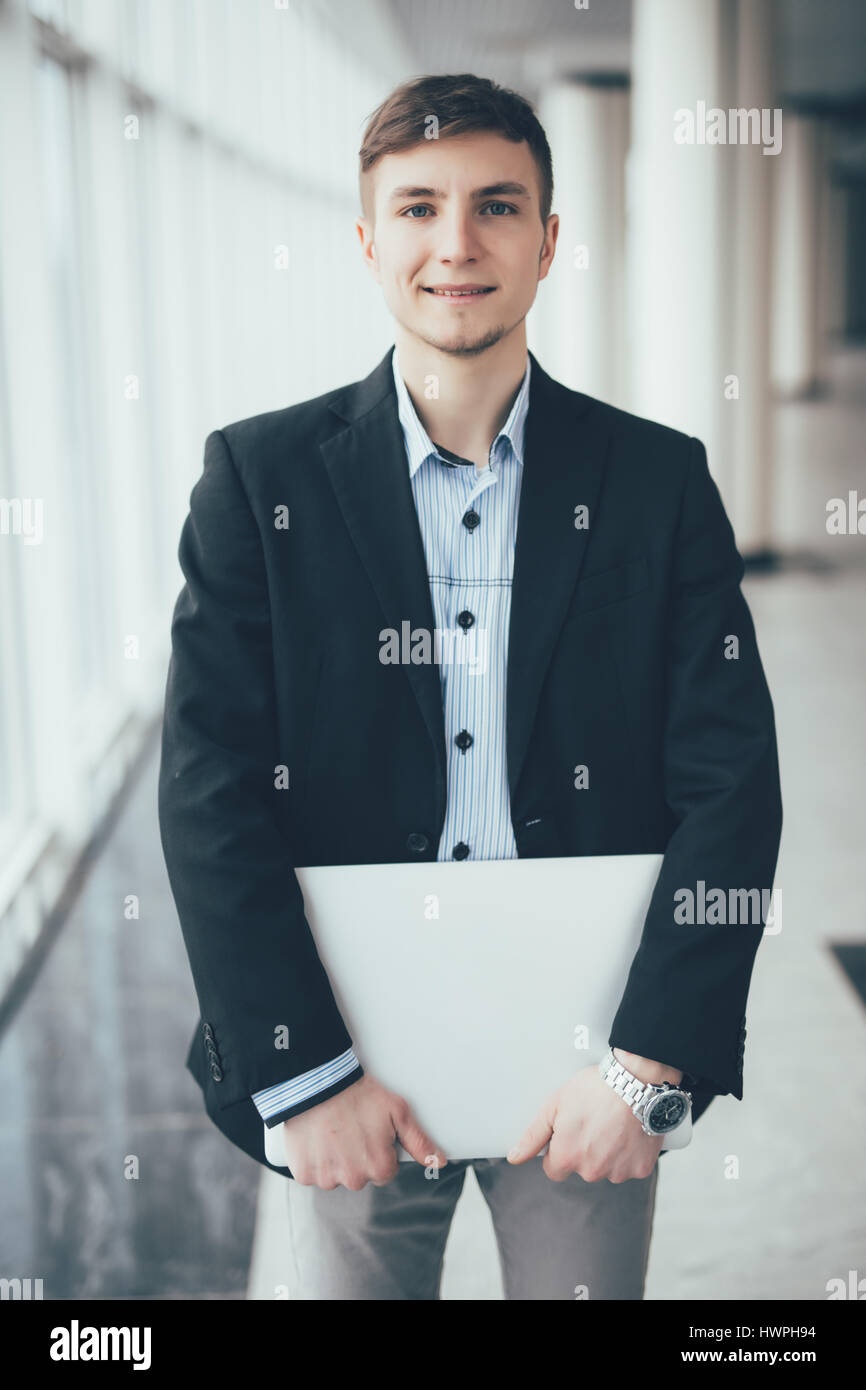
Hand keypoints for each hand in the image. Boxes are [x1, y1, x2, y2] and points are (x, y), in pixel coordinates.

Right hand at [281, 1073, 447, 1190]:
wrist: (319, 1081)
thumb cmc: (359, 1094)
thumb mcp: (397, 1111)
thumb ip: (419, 1141)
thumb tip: (439, 1162)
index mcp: (380, 1169)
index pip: (385, 1170)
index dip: (379, 1149)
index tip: (369, 1131)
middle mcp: (354, 1180)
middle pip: (360, 1175)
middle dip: (356, 1156)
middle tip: (350, 1128)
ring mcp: (327, 1178)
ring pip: (335, 1175)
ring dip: (334, 1159)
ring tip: (331, 1130)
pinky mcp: (303, 1173)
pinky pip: (311, 1174)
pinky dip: (313, 1160)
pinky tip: (315, 1139)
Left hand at [507, 1058, 669, 1183]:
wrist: (636, 1082)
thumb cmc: (594, 1089)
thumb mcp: (555, 1105)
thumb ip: (533, 1136)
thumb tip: (514, 1158)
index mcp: (567, 1157)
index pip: (553, 1170)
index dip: (558, 1151)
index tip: (568, 1134)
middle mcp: (591, 1171)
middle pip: (582, 1168)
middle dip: (584, 1150)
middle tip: (593, 1121)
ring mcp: (618, 1172)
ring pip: (606, 1168)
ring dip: (608, 1152)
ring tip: (613, 1124)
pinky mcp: (641, 1169)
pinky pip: (629, 1166)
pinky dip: (629, 1153)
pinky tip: (628, 1131)